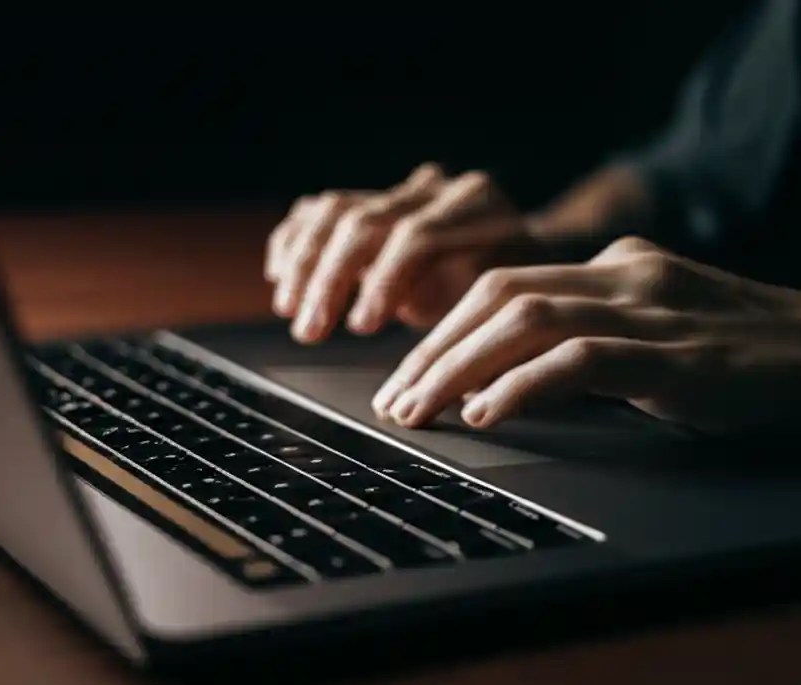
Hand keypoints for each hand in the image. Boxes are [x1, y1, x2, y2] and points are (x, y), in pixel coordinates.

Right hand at [264, 163, 535, 343]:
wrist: (521, 260)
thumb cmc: (518, 297)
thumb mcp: (513, 311)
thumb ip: (485, 330)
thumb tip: (460, 379)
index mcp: (481, 205)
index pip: (417, 234)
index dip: (383, 281)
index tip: (363, 327)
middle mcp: (437, 188)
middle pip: (366, 219)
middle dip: (331, 278)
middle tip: (312, 330)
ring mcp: (399, 192)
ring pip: (335, 210)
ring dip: (304, 264)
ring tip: (290, 310)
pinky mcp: (370, 202)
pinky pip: (319, 210)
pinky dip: (294, 239)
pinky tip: (280, 274)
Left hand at [372, 236, 800, 438]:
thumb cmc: (758, 362)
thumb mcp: (662, 340)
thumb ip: (595, 348)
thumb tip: (506, 387)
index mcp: (619, 268)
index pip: (504, 284)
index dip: (443, 330)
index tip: (405, 376)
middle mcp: (627, 275)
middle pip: (498, 294)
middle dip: (432, 349)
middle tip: (392, 402)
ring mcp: (655, 310)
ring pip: (525, 317)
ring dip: (457, 366)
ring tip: (417, 412)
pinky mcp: (683, 357)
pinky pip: (581, 360)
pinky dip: (521, 385)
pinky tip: (484, 412)